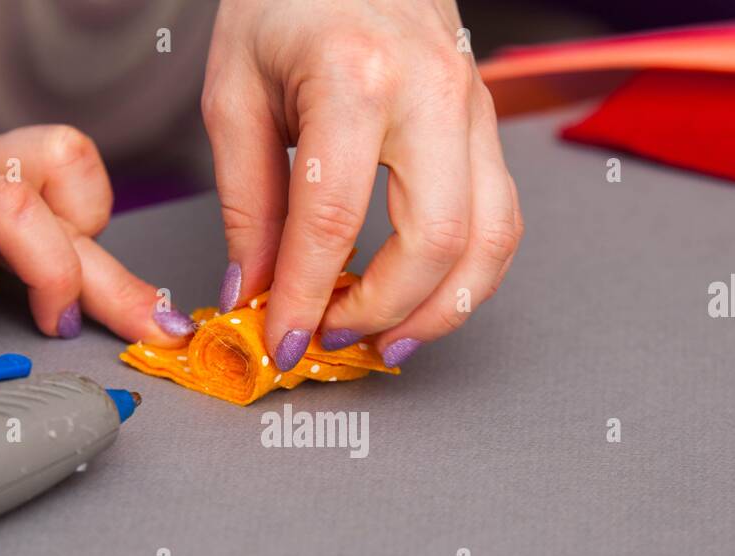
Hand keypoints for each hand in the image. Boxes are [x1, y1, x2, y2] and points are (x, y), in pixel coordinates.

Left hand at [203, 0, 522, 369]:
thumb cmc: (285, 0)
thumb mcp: (235, 96)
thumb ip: (248, 205)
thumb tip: (255, 295)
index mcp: (355, 77)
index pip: (334, 222)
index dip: (307, 299)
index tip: (285, 342)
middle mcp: (430, 92)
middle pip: (436, 242)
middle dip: (384, 312)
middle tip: (334, 340)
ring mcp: (472, 106)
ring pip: (490, 240)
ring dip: (442, 310)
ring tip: (388, 342)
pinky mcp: (485, 122)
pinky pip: (500, 218)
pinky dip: (467, 275)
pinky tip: (423, 298)